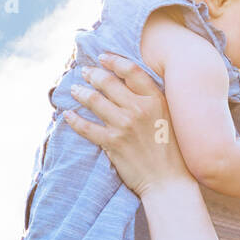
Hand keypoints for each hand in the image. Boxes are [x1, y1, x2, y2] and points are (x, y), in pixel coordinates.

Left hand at [64, 52, 190, 196]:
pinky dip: (73, 119)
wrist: (168, 181)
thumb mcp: (168, 118)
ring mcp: (124, 126)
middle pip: (108, 82)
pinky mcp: (112, 143)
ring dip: (80, 92)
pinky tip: (67, 115)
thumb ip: (152, 100)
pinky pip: (86, 127)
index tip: (102, 57)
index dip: (113, 60)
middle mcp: (139, 109)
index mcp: (155, 100)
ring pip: (94, 100)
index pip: (130, 70)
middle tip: (85, 73)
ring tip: (74, 90)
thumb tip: (129, 84)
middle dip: (92, 74)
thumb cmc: (171, 150)